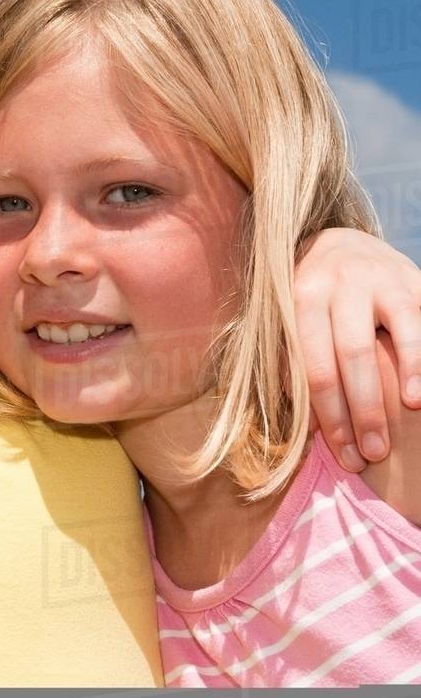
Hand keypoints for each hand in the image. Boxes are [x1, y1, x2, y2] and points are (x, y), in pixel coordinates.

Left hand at [295, 229, 420, 471]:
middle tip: (374, 452)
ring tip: (411, 410)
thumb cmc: (309, 300)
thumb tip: (302, 424)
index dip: (329, 416)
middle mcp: (339, 285)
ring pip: (399, 329)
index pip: (314, 367)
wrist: (339, 242)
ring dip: (407, 372)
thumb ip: (291, 364)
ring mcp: (380, 278)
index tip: (345, 455)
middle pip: (351, 355)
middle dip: (364, 409)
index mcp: (301, 300)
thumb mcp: (288, 323)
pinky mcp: (413, 278)